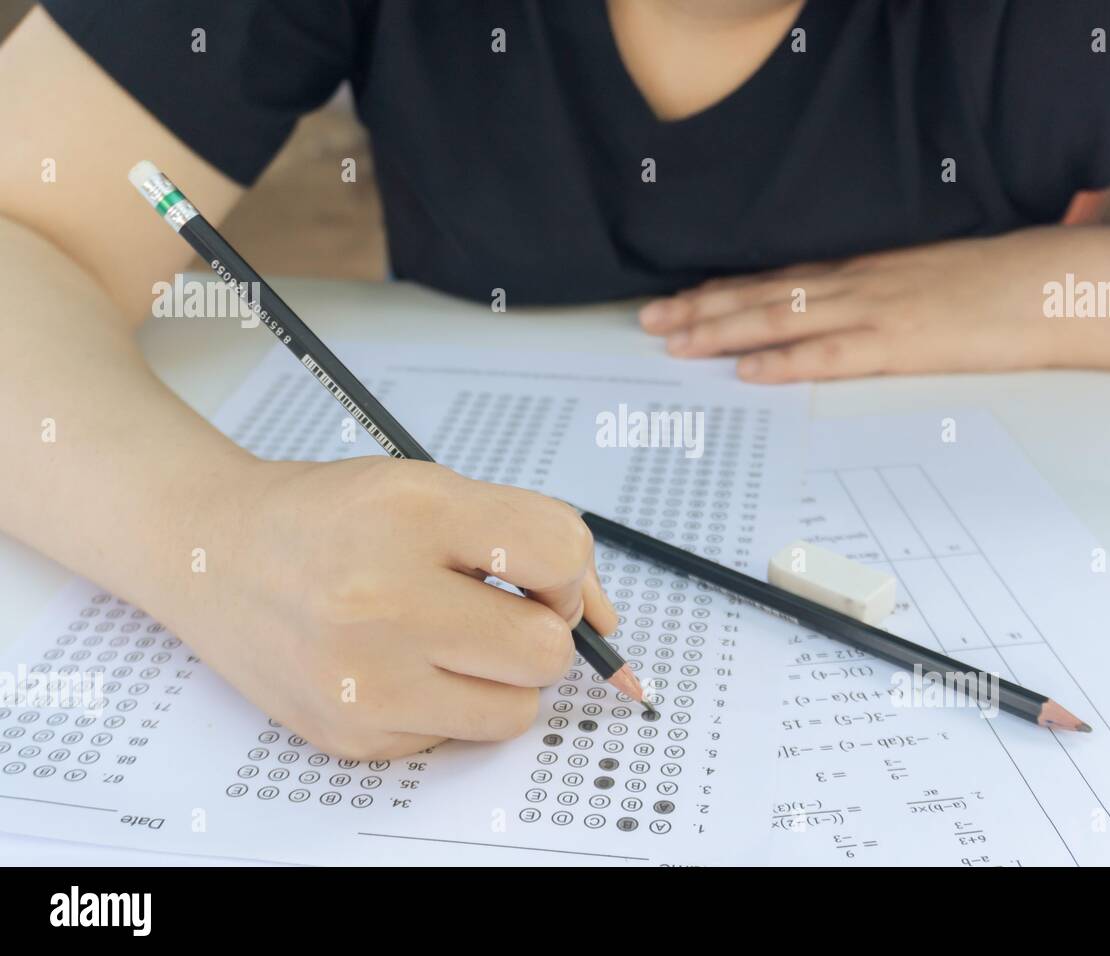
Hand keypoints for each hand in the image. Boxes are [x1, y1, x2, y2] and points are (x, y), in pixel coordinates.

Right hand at [171, 457, 617, 759]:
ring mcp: (363, 678)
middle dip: (542, 635)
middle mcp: (383, 597)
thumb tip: (607, 625)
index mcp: (415, 512)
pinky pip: (455, 739)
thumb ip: (530, 539)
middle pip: (544, 652)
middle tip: (500, 615)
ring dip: (502, 681)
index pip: (559, 553)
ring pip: (515, 713)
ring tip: (452, 643)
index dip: (569, 571)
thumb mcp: (432, 491)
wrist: (214, 554)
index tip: (544, 577)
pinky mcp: (352, 734)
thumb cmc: (334, 519)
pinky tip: (399, 666)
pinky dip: (446, 707)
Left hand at [639, 231, 1060, 382]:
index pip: (777, 282)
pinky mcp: (900, 344)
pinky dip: (787, 362)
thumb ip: (880, 296)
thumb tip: (844, 315)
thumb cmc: (994, 286)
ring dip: (723, 332)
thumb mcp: (925, 280)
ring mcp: (875, 312)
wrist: (1049, 284)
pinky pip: (832, 356)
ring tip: (675, 342)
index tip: (680, 299)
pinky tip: (750, 370)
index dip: (723, 292)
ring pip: (782, 320)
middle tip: (650, 321)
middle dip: (701, 309)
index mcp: (862, 273)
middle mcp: (856, 286)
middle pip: (763, 296)